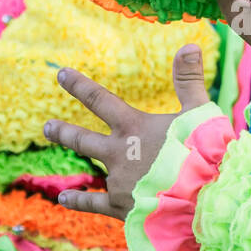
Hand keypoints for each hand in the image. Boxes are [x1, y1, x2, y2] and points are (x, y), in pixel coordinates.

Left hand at [43, 44, 209, 219]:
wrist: (203, 197)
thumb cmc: (203, 152)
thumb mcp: (199, 110)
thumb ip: (189, 79)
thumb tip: (190, 44)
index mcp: (133, 126)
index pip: (100, 100)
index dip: (80, 86)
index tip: (61, 74)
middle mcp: (118, 152)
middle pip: (82, 139)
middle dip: (63, 132)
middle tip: (46, 127)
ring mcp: (117, 181)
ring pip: (92, 172)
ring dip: (77, 173)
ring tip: (62, 182)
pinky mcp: (121, 206)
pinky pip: (93, 203)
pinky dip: (79, 202)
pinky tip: (64, 200)